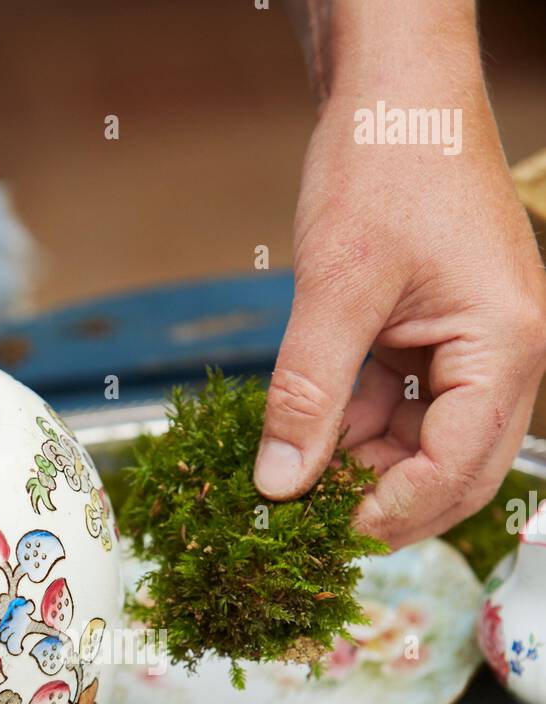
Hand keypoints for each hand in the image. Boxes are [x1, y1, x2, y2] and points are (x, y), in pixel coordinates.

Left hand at [257, 0, 545, 548]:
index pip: (458, 469)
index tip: (326, 536)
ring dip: (362, 460)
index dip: (392, 513)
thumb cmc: (387, 161)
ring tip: (297, 458)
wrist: (395, 85)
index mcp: (506, 347)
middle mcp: (505, 357)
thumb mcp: (336, 286)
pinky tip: (312, 417)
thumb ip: (308, 394)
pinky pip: (404, 407)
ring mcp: (474, 349)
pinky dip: (358, 421)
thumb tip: (279, 485)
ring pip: (422, 445)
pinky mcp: (439, 338)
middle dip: (383, 499)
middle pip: (453, 471)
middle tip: (310, 519)